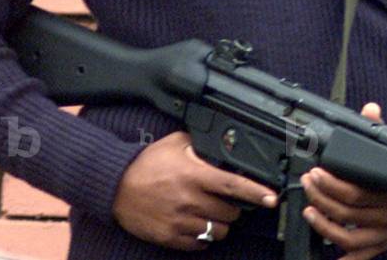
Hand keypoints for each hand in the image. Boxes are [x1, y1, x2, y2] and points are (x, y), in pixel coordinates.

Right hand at [112, 130, 277, 250]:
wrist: (115, 186)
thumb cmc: (148, 162)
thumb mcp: (178, 144)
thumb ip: (203, 144)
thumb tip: (227, 142)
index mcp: (194, 175)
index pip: (233, 185)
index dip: (255, 192)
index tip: (271, 198)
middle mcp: (189, 200)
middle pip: (230, 212)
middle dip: (235, 207)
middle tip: (227, 200)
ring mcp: (178, 222)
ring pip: (217, 231)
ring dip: (221, 224)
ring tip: (213, 213)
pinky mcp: (169, 237)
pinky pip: (198, 244)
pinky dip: (203, 237)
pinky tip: (198, 223)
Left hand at [301, 103, 386, 259]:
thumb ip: (379, 131)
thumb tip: (370, 109)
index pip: (357, 191)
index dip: (332, 183)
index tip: (316, 171)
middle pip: (348, 212)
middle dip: (322, 197)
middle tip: (307, 182)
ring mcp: (384, 235)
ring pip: (348, 238)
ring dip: (324, 225)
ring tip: (308, 209)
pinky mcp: (380, 247)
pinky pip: (359, 258)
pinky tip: (322, 257)